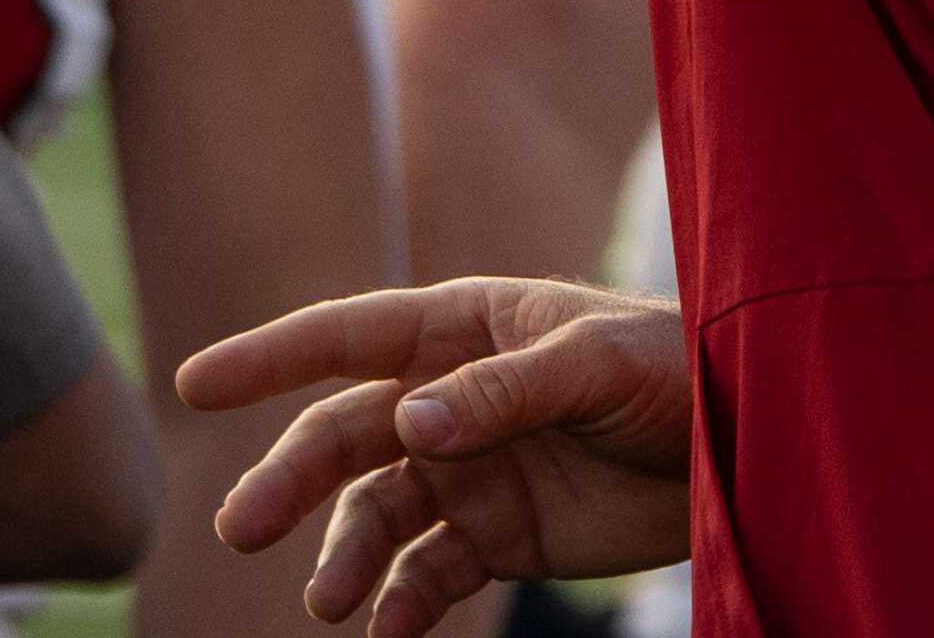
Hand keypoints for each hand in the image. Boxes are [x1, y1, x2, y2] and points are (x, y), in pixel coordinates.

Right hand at [177, 278, 690, 636]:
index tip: (194, 383)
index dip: (269, 358)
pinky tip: (384, 632)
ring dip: (343, 557)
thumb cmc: (671, 368)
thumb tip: (410, 425)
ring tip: (328, 604)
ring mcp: (467, 469)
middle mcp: (447, 397)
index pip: (346, 336)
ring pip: (375, 515)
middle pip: (344, 438)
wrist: (739, 443)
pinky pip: (429, 574)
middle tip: (241, 530)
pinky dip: (401, 605)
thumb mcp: (594, 365)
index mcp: (459, 327)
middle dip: (289, 481)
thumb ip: (502, 391)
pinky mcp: (497, 535)